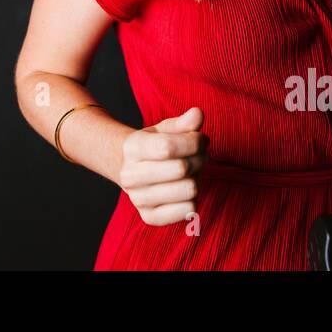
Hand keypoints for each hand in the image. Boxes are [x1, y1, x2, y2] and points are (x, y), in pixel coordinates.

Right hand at [119, 106, 209, 225]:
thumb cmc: (153, 146)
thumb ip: (183, 123)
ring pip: (189, 190)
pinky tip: (185, 188)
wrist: (131, 171)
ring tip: (192, 172)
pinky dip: (194, 198)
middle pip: (182, 169)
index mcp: (132, 148)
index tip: (199, 139)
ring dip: (199, 178)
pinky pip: (189, 210)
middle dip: (200, 158)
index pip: (168, 147)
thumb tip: (197, 114)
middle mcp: (130, 176)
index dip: (193, 141)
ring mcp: (138, 199)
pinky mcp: (150, 217)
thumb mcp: (165, 130)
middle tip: (201, 155)